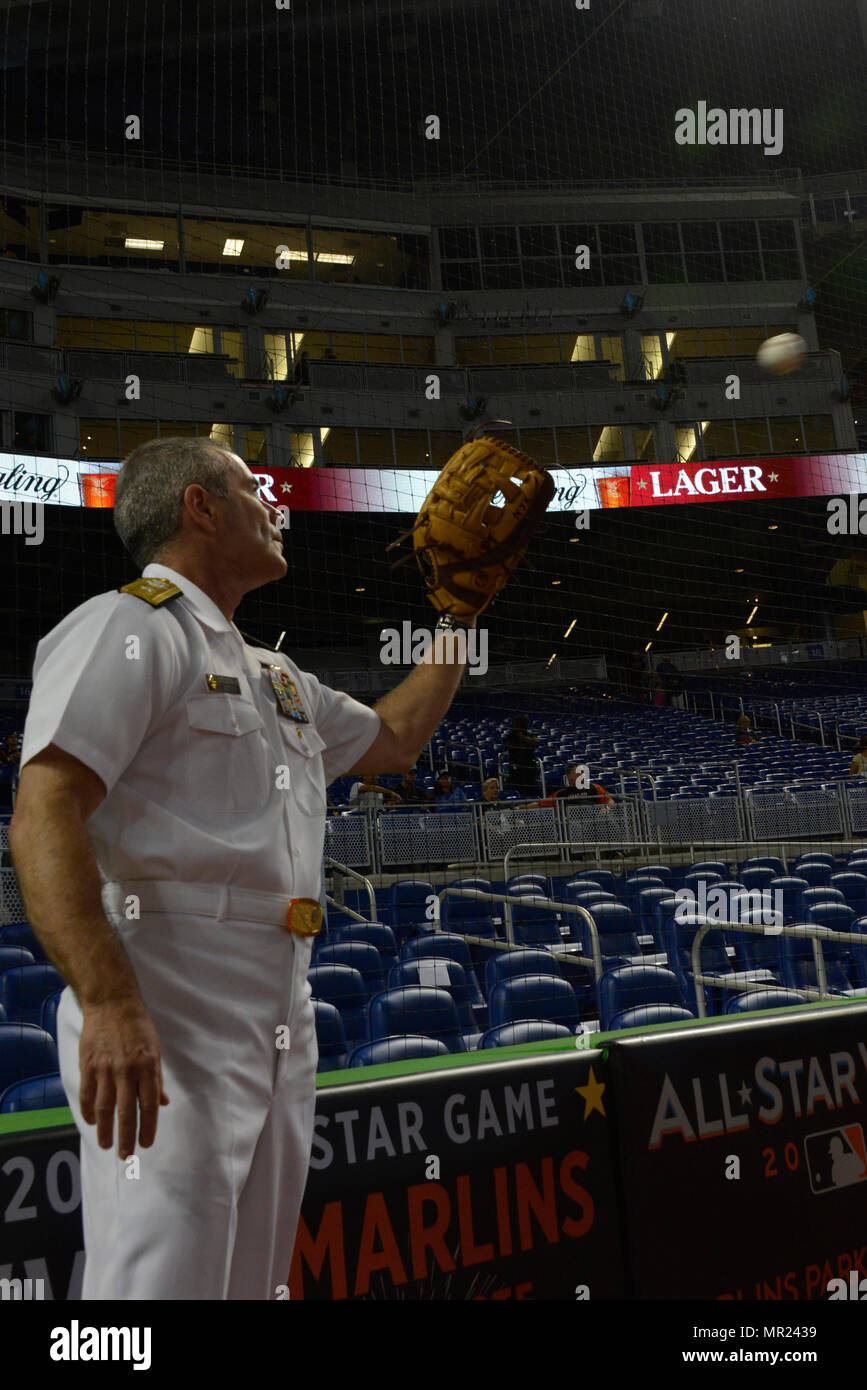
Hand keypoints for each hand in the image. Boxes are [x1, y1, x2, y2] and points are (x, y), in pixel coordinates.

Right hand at [79, 996, 168, 1158]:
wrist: (111, 1004)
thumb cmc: (138, 1026)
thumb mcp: (155, 1050)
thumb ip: (157, 1079)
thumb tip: (163, 1104)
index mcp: (147, 1067)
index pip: (148, 1106)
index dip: (148, 1129)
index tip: (146, 1145)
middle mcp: (126, 1071)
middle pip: (125, 1113)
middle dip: (126, 1138)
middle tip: (126, 1156)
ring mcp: (105, 1069)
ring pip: (104, 1109)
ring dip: (105, 1131)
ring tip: (106, 1145)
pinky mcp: (88, 1065)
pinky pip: (88, 1095)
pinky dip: (89, 1111)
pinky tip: (92, 1122)